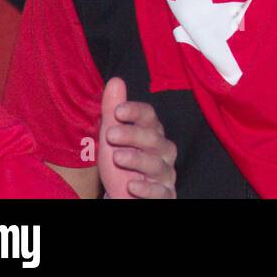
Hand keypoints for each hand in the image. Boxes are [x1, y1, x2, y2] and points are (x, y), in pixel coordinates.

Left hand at [98, 77, 176, 198]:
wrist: (124, 196)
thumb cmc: (121, 164)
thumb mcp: (113, 136)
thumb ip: (113, 111)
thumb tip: (116, 80)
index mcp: (152, 134)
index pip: (150, 118)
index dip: (136, 113)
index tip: (118, 111)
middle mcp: (163, 152)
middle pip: (155, 139)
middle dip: (133, 135)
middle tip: (110, 135)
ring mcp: (165, 174)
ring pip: (157, 164)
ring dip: (137, 159)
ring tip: (117, 157)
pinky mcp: (165, 195)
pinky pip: (162, 192)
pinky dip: (148, 189)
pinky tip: (132, 186)